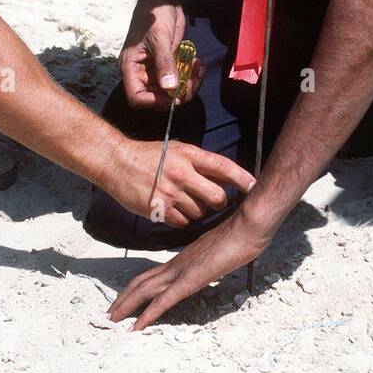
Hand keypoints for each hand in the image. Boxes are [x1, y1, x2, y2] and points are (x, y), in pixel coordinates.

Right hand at [106, 138, 254, 228]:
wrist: (117, 162)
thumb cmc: (150, 156)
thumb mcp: (177, 150)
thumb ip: (199, 164)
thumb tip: (225, 179)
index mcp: (189, 155)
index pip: (223, 167)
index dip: (242, 178)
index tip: (254, 187)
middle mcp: (182, 173)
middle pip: (217, 197)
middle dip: (219, 202)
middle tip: (214, 201)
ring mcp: (171, 193)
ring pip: (200, 212)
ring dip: (197, 211)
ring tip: (184, 200)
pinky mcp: (159, 209)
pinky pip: (182, 222)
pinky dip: (181, 219)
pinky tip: (173, 208)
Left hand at [108, 207, 269, 329]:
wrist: (247, 225)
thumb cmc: (242, 235)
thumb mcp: (223, 250)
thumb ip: (212, 257)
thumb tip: (213, 262)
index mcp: (184, 258)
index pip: (153, 274)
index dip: (137, 286)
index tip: (126, 298)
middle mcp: (177, 264)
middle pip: (142, 282)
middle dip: (124, 299)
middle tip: (111, 313)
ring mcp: (181, 271)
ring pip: (145, 291)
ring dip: (127, 306)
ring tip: (114, 320)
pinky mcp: (189, 281)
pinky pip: (163, 302)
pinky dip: (147, 315)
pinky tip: (137, 326)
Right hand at [120, 2, 204, 108]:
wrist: (163, 0)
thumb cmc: (154, 16)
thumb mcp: (160, 39)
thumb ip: (164, 64)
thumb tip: (169, 89)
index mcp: (131, 67)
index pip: (136, 97)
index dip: (154, 101)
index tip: (173, 95)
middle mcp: (141, 72)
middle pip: (156, 98)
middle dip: (176, 95)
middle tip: (191, 83)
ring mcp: (155, 70)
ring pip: (171, 91)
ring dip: (187, 85)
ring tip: (197, 70)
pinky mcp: (168, 65)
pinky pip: (179, 80)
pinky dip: (191, 76)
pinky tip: (198, 64)